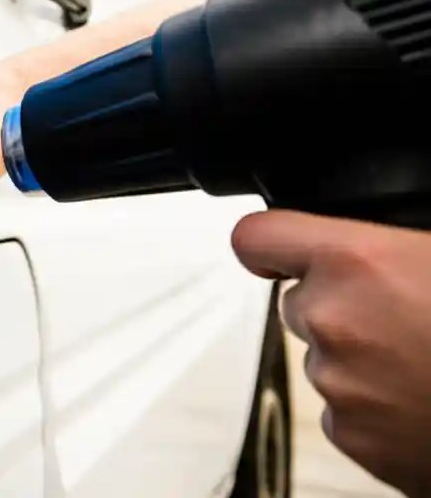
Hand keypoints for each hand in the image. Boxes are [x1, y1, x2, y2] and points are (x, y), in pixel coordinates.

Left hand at [232, 210, 430, 496]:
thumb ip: (398, 248)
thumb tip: (389, 248)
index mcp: (356, 261)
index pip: (257, 237)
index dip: (269, 244)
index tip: (276, 252)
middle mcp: (331, 319)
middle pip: (300, 300)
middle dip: (340, 305)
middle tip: (404, 315)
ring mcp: (337, 382)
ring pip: (324, 357)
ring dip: (362, 357)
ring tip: (427, 362)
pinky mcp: (351, 435)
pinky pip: (343, 409)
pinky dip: (374, 407)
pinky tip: (423, 400)